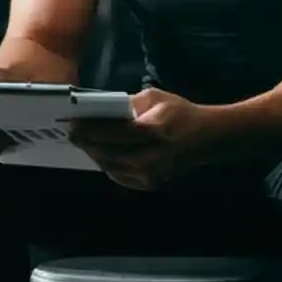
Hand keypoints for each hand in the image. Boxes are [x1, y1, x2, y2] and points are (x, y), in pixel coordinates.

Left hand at [68, 86, 211, 190]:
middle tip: (72, 134)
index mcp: (154, 131)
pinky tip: (102, 154)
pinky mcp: (151, 184)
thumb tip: (100, 109)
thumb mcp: (155, 98)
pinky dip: (108, 164)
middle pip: (108, 153)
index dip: (90, 129)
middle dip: (87, 143)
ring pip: (111, 167)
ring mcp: (152, 174)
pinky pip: (120, 176)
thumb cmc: (180, 113)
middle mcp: (152, 157)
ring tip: (84, 142)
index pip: (114, 132)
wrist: (208, 138)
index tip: (73, 123)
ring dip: (95, 154)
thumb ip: (127, 104)